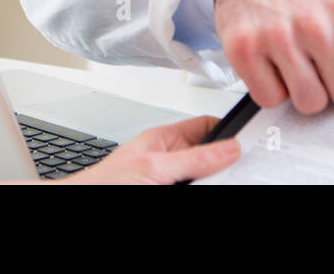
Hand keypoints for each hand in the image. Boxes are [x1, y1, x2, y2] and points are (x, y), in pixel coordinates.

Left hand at [66, 115, 239, 183]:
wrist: (83, 204)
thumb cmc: (105, 184)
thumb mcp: (155, 167)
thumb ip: (193, 157)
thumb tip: (229, 147)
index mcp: (165, 141)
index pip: (206, 128)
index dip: (229, 132)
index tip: (250, 141)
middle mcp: (170, 162)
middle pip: (210, 159)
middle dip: (226, 165)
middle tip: (247, 171)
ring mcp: (170, 181)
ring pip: (205, 179)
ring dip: (216, 180)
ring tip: (235, 180)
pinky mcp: (170, 192)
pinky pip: (195, 189)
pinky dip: (207, 188)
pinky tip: (212, 188)